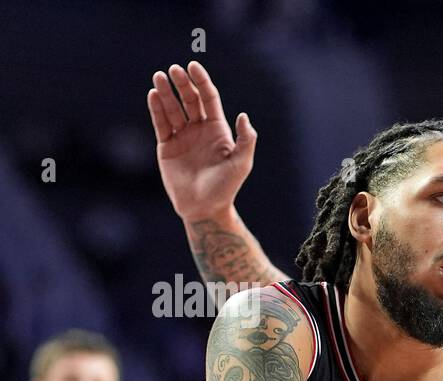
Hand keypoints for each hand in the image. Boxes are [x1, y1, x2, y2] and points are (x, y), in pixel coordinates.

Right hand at [147, 61, 256, 219]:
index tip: (193, 66)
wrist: (204, 208)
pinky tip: (153, 94)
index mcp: (218, 130)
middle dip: (182, 84)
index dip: (201, 82)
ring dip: (166, 92)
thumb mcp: (241, 163)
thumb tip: (243, 116)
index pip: (209, 99)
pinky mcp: (167, 145)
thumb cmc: (226, 187)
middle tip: (173, 70)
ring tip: (159, 77)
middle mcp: (199, 130)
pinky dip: (156, 109)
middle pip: (190, 100)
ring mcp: (182, 136)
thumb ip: (245, 140)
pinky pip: (161, 123)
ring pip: (173, 109)